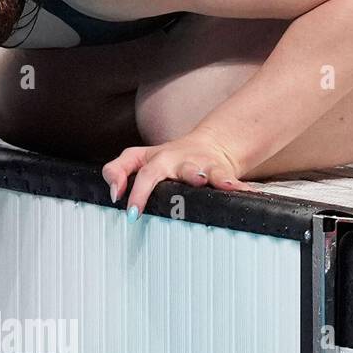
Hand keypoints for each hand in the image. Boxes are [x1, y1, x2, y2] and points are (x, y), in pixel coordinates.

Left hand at [102, 125, 254, 218]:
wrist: (210, 145)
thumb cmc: (168, 160)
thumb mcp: (138, 160)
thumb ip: (117, 172)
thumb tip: (114, 194)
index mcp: (150, 158)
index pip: (130, 167)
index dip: (122, 182)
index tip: (124, 207)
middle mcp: (170, 159)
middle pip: (156, 169)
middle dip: (146, 185)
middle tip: (138, 207)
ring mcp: (195, 163)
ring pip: (195, 168)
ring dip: (197, 174)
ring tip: (201, 180)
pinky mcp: (218, 169)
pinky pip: (225, 177)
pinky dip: (232, 184)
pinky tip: (239, 190)